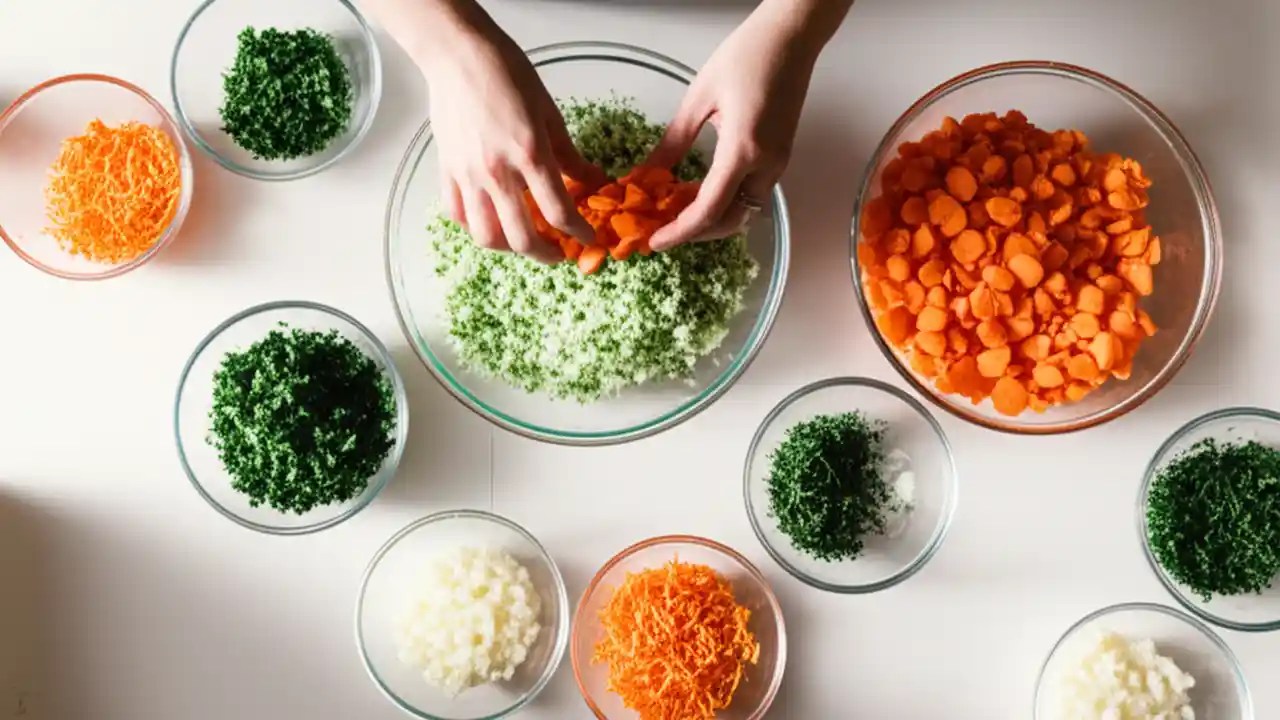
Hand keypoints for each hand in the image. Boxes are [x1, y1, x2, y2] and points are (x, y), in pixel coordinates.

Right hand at [422, 20, 599, 261]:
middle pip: (522, 238)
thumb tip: (593, 181)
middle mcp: (498, 173)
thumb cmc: (508, 74)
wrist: (458, 55)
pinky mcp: (446, 171)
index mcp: (530, 155)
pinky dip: (475, 227)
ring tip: (523, 241)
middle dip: (547, 255)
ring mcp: (468, 176)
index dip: (579, 233)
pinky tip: (490, 222)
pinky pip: (458, 215)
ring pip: (486, 236)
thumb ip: (569, 155)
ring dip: (509, 248)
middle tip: (559, 254)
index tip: (589, 240)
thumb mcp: (549, 113)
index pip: (559, 212)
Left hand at [646, 7, 821, 250]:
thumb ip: (674, 142)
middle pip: (730, 220)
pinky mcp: (780, 157)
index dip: (680, 232)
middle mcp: (766, 165)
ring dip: (710, 218)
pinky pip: (751, 193)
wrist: (791, 37)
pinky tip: (697, 191)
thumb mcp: (699, 98)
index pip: (709, 210)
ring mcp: (777, 163)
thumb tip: (646, 174)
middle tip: (661, 230)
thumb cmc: (746, 56)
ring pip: (743, 210)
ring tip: (674, 212)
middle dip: (696, 232)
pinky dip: (724, 201)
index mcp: (743, 150)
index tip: (654, 242)